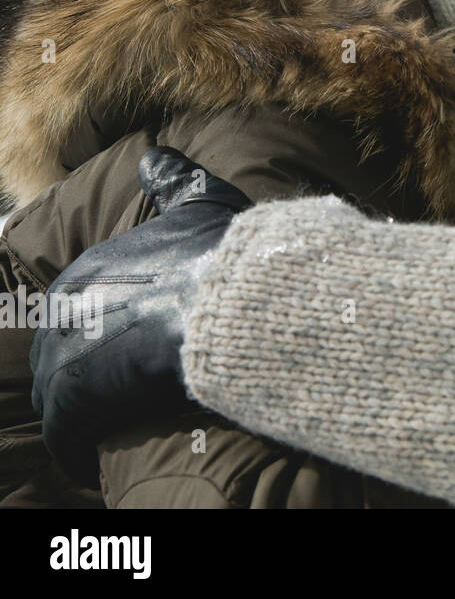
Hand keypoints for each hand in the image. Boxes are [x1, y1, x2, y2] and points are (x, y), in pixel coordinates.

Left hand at [29, 147, 250, 487]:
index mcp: (91, 265)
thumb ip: (176, 179)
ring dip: (78, 415)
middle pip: (59, 353)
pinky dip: (76, 448)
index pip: (76, 312)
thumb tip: (154, 153)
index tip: (125, 357)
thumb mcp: (206, 203)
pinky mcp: (76, 395)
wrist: (241, 303)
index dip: (101, 337)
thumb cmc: (231, 258)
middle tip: (113, 401)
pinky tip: (95, 458)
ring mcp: (67, 349)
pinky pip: (64, 433)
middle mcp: (68, 304)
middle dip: (80, 379)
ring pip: (57, 395)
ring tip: (105, 432)